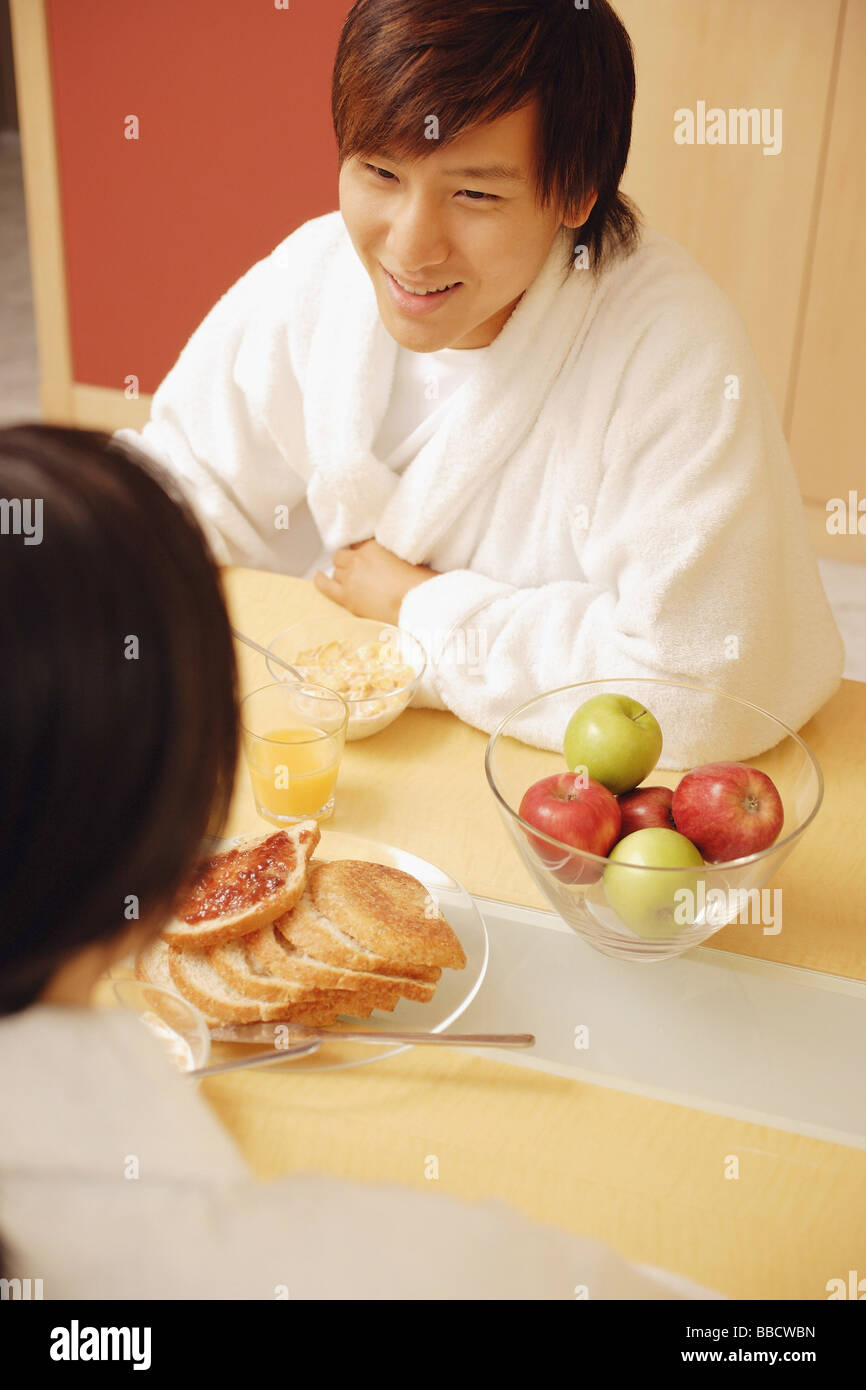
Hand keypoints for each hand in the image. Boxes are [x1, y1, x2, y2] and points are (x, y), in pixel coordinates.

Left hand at [313, 538, 437, 625]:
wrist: (415, 604)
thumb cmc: (419, 583)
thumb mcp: (410, 559)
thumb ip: (394, 556)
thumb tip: (390, 562)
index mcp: (373, 546)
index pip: (359, 543)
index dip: (361, 551)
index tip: (366, 556)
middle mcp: (358, 559)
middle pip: (343, 555)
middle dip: (349, 561)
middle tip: (360, 569)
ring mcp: (350, 578)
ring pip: (337, 570)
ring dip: (343, 573)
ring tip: (353, 580)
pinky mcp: (346, 597)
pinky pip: (326, 586)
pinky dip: (321, 581)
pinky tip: (318, 577)